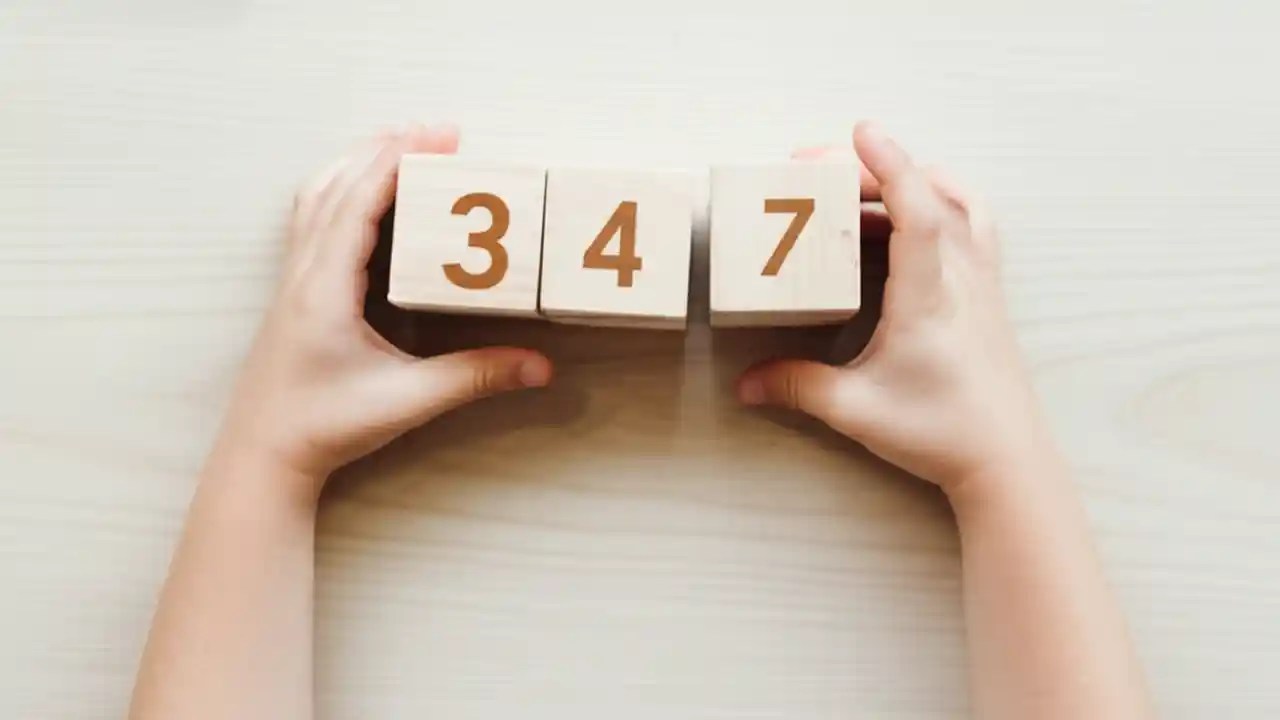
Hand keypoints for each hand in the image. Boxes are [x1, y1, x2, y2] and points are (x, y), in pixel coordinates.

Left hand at [214, 124, 551, 495]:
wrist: (263, 456)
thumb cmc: (323, 427)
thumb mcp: (407, 401)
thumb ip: (474, 378)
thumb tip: (539, 366)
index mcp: (325, 288)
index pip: (359, 203)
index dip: (397, 163)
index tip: (437, 137)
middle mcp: (303, 273)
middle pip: (337, 185)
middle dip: (386, 149)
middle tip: (437, 131)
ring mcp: (292, 280)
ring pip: (317, 196)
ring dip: (357, 162)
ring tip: (401, 144)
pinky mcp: (293, 292)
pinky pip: (311, 219)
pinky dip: (340, 190)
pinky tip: (362, 195)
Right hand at [737, 122, 1049, 494]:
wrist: (1008, 460)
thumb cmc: (940, 432)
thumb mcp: (855, 409)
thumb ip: (797, 387)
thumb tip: (745, 384)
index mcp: (929, 297)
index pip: (916, 212)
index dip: (889, 167)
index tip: (860, 133)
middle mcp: (962, 278)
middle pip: (929, 195)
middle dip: (873, 170)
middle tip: (817, 167)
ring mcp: (982, 283)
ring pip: (960, 203)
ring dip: (915, 179)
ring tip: (867, 180)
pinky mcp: (988, 295)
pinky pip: (972, 225)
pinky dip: (942, 202)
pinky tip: (914, 215)